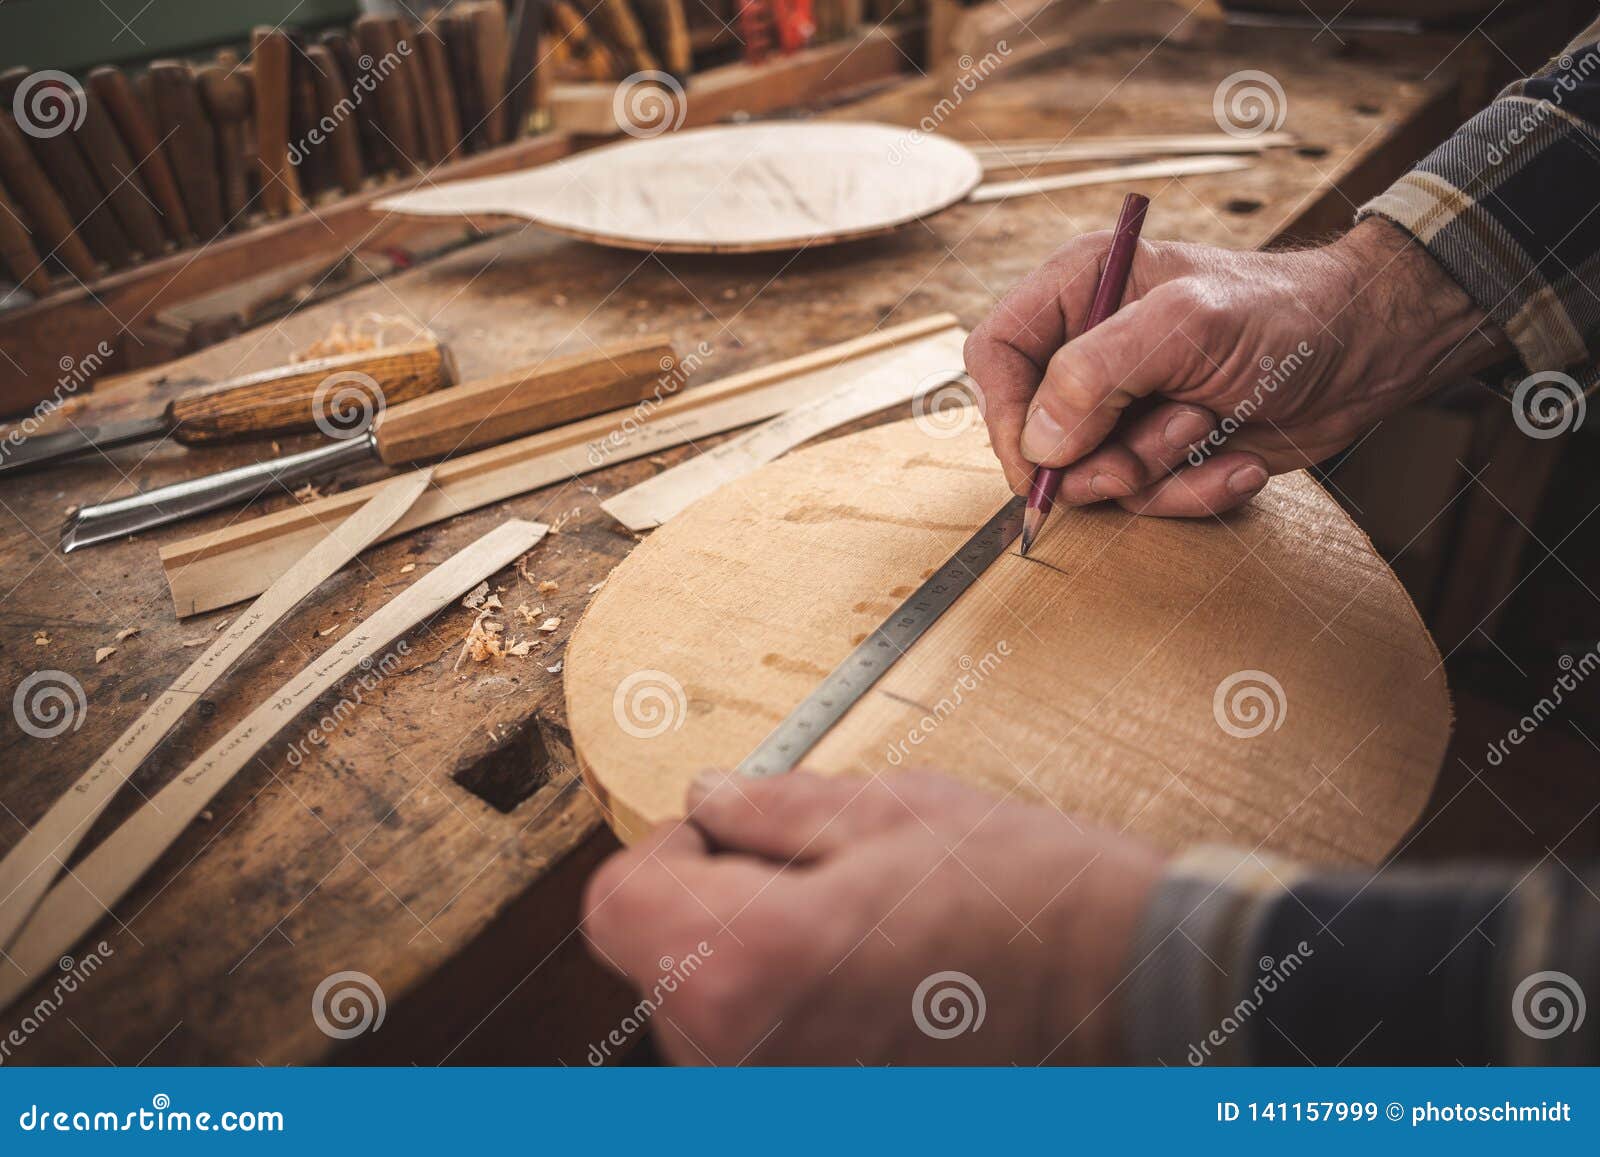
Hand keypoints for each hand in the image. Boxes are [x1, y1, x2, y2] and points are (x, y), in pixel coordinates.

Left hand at [582, 770, 1163, 1064]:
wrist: (1130, 998)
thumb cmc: (1025, 902)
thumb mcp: (889, 810)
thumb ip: (769, 806)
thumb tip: (708, 800)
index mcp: (746, 963)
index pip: (614, 904)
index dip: (667, 854)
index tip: (732, 839)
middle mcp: (739, 1058)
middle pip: (656, 962)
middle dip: (713, 905)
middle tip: (817, 876)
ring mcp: (778, 1105)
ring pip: (703, 1014)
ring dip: (750, 961)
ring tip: (861, 932)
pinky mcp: (817, 1118)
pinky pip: (755, 1058)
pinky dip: (787, 1013)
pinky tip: (870, 983)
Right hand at [963, 218, 1508, 515]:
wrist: (1368, 354)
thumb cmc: (1285, 314)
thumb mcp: (1187, 326)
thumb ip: (1097, 374)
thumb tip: (1039, 444)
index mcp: (1079, 290)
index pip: (997, 355)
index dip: (1006, 413)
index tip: (1040, 460)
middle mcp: (1091, 349)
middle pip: (1035, 433)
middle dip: (1095, 457)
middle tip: (1152, 450)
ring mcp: (1124, 405)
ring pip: (1090, 476)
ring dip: (1155, 471)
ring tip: (1209, 429)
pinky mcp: (1160, 450)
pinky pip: (1143, 499)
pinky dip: (1191, 493)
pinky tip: (1237, 463)